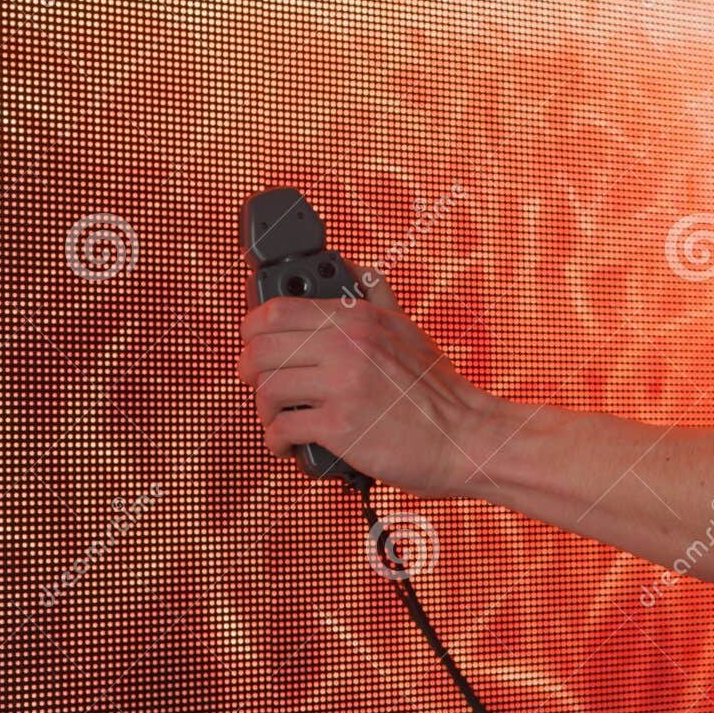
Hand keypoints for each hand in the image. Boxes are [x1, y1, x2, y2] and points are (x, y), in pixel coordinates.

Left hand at [237, 268, 493, 496]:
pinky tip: (286, 445)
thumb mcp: (409, 328)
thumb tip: (357, 267)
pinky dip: (275, 441)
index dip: (252, 327)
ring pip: (267, 389)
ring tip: (275, 418)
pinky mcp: (341, 427)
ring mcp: (343, 385)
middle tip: (254, 383)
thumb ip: (378, 295)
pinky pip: (282, 429)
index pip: (278, 309)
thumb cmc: (439, 392)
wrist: (465, 438)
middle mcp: (347, 345)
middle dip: (248, 369)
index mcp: (358, 318)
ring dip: (262, 409)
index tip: (251, 342)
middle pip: (261, 348)